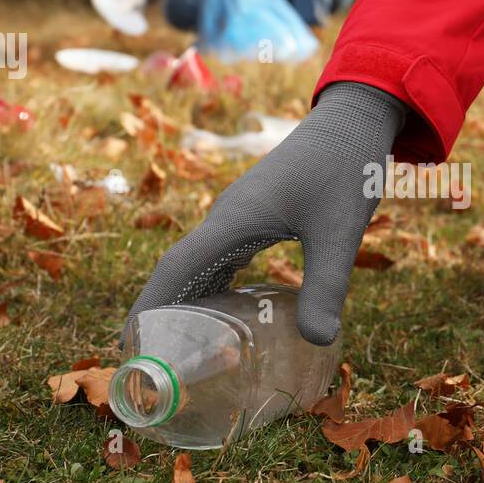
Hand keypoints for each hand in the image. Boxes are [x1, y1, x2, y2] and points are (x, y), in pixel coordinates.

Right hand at [124, 82, 407, 344]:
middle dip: (161, 315)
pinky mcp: (255, 215)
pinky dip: (214, 289)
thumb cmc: (345, 166)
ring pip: (200, 265)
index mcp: (234, 219)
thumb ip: (327, 286)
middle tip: (152, 364)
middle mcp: (227, 218)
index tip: (129, 344)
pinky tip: (223, 315)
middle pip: (179, 271)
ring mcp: (239, 216)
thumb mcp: (339, 230)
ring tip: (179, 350)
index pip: (176, 267)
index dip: (150, 306)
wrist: (354, 118)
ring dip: (186, 303)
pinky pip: (222, 258)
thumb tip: (318, 342)